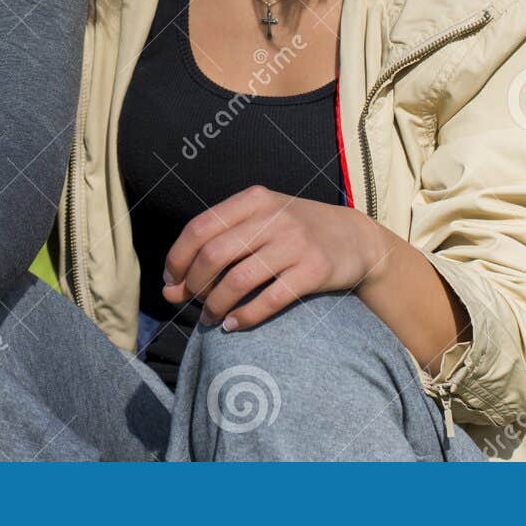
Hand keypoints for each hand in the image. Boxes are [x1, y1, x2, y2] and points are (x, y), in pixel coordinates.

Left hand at [162, 185, 384, 331]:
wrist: (355, 238)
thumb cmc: (294, 232)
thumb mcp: (258, 225)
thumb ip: (216, 248)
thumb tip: (169, 289)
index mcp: (253, 199)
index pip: (199, 228)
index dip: (178, 258)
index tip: (172, 281)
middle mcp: (273, 217)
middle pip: (214, 255)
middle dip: (194, 285)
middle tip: (193, 303)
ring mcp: (295, 243)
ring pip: (238, 280)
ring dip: (215, 305)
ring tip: (210, 319)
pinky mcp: (314, 271)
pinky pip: (269, 300)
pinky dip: (244, 317)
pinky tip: (233, 325)